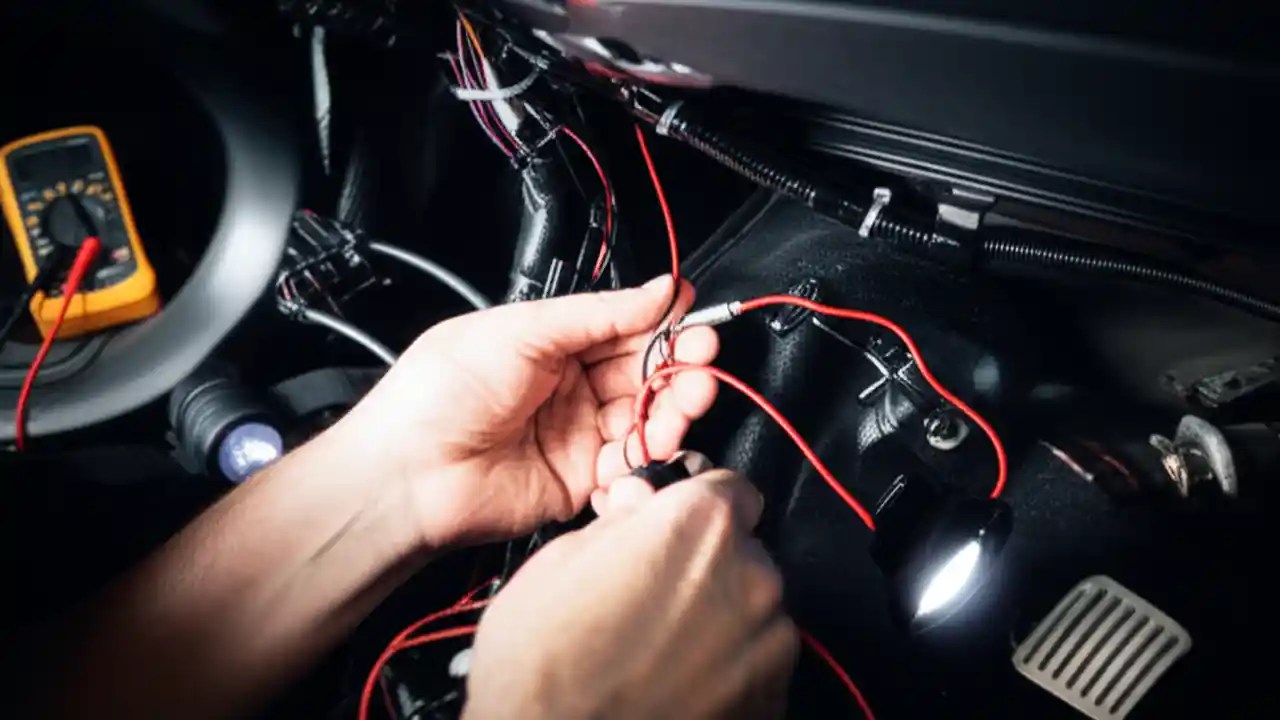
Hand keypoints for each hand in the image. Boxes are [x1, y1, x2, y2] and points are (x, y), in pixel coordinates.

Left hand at [320, 276, 718, 549]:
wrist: (406, 473)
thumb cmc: (440, 393)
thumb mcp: (521, 330)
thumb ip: (597, 313)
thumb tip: (659, 289)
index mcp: (553, 343)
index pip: (627, 328)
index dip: (665, 326)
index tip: (696, 321)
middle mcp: (570, 387)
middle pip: (646, 373)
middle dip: (680, 368)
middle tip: (701, 364)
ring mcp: (577, 435)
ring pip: (647, 419)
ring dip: (674, 410)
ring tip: (683, 404)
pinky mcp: (579, 482)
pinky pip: (630, 467)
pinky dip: (647, 458)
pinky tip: (648, 446)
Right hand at [464, 470, 796, 719]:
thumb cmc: (540, 663)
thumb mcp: (559, 560)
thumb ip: (622, 521)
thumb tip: (640, 503)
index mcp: (700, 525)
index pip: (731, 490)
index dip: (698, 507)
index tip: (677, 530)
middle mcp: (751, 576)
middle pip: (743, 554)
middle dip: (706, 569)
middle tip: (653, 599)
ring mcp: (768, 644)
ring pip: (753, 612)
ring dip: (720, 621)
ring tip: (661, 652)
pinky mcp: (772, 700)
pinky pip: (756, 666)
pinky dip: (728, 672)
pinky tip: (677, 685)